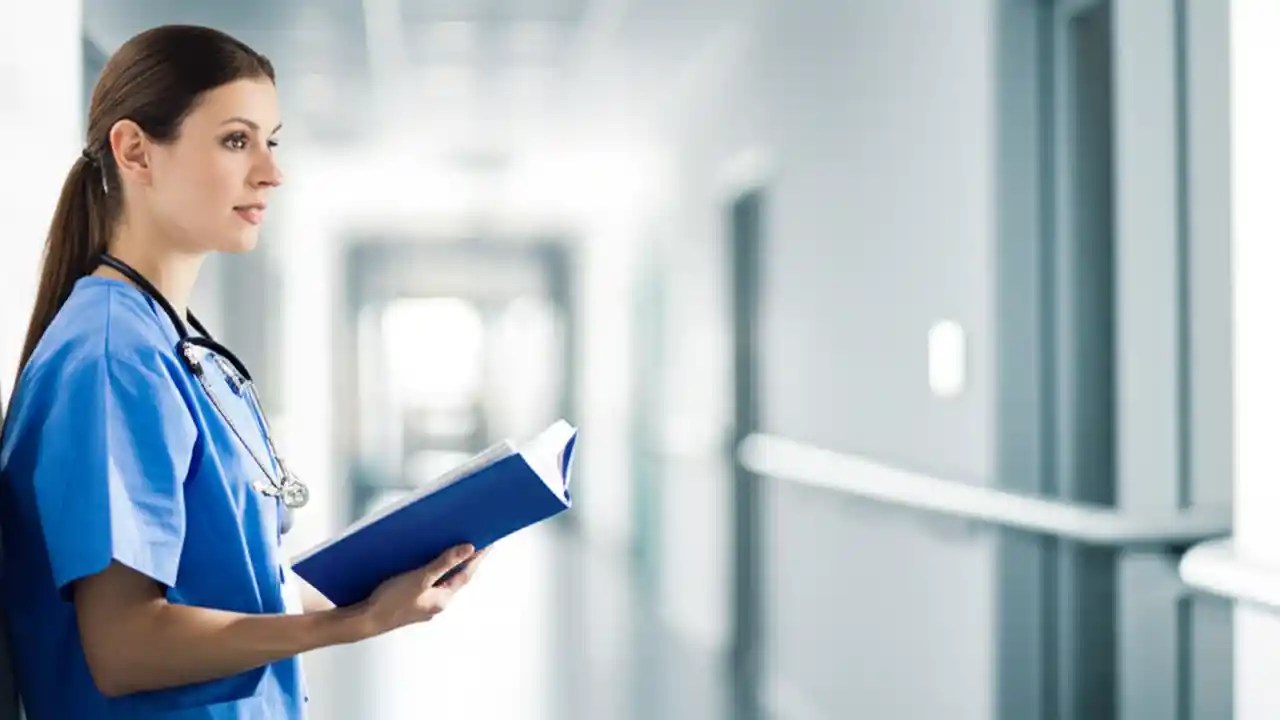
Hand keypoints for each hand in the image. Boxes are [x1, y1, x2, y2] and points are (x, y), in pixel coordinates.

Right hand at [357, 543, 490, 636]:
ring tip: (450, 549)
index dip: (478, 557)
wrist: (364, 621)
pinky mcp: (409, 603)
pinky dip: (430, 573)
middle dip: (464, 561)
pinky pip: (426, 584)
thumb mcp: (420, 578)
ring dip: (446, 566)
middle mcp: (435, 604)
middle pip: (455, 578)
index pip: (467, 574)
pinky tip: (423, 564)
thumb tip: (469, 549)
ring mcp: (422, 605)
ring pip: (439, 582)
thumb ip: (444, 562)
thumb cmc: (390, 601)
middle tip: (473, 542)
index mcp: (442, 599)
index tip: (489, 542)